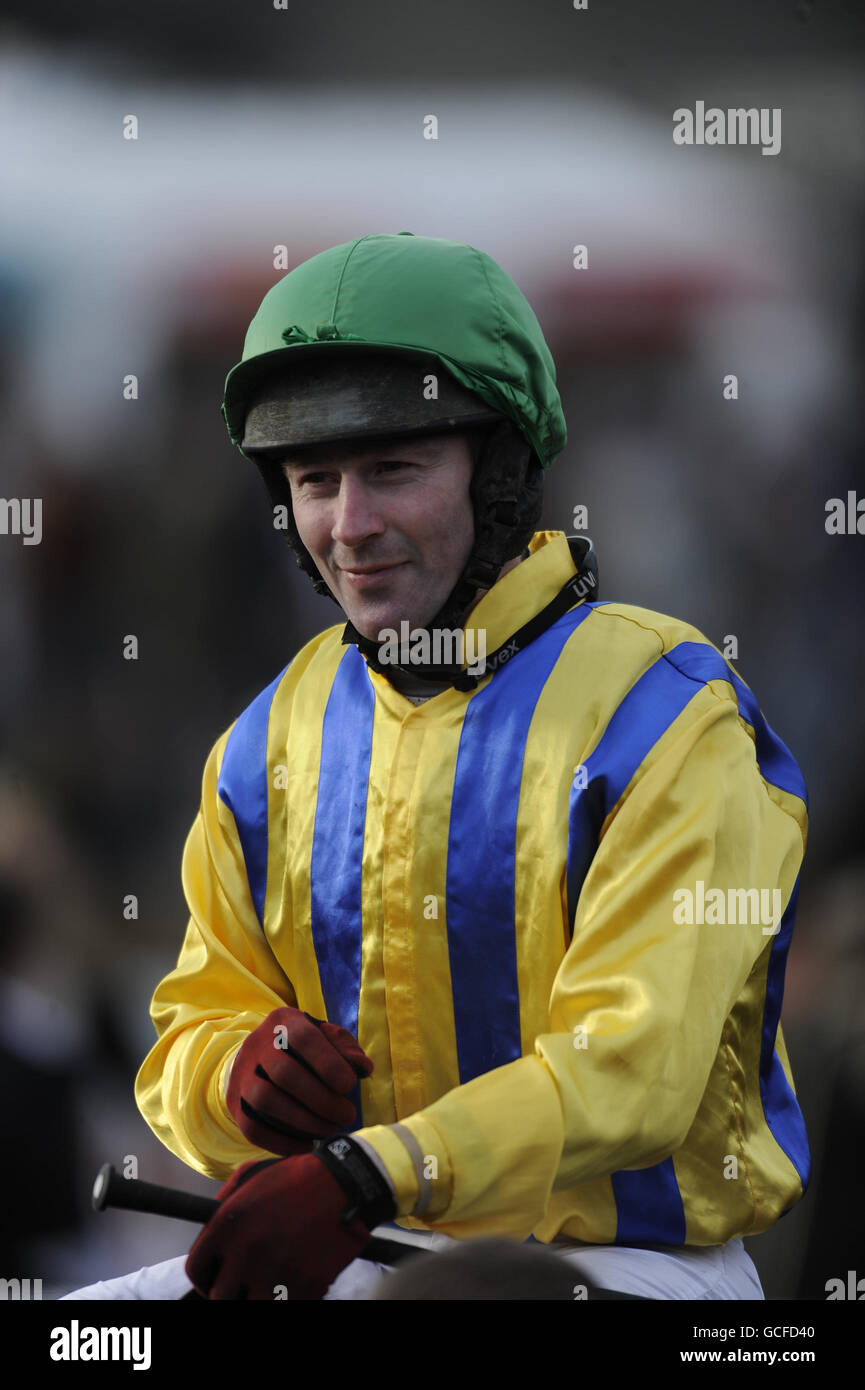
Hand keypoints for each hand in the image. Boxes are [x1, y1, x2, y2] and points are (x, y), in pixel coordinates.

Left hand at [186, 1145, 390, 1299]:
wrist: (346, 1182)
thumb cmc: (297, 1177)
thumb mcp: (251, 1176)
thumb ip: (224, 1205)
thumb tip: (211, 1235)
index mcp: (228, 1224)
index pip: (195, 1270)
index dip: (204, 1278)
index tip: (215, 1280)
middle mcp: (246, 1252)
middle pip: (219, 1297)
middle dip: (230, 1291)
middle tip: (244, 1284)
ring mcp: (275, 1273)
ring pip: (251, 1307)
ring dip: (259, 1297)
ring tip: (270, 1283)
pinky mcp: (304, 1288)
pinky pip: (285, 1306)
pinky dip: (288, 1299)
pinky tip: (293, 1284)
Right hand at [226, 1007, 373, 1156]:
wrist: (258, 1057)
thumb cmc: (303, 1048)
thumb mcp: (324, 1036)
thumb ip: (345, 1047)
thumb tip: (363, 1068)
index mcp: (283, 1021)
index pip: (303, 1039)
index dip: (328, 1063)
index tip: (350, 1086)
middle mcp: (256, 1044)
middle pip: (284, 1073)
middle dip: (321, 1099)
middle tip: (347, 1115)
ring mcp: (241, 1074)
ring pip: (266, 1100)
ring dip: (303, 1121)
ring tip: (331, 1129)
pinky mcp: (234, 1103)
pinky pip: (252, 1128)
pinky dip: (282, 1142)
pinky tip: (307, 1145)